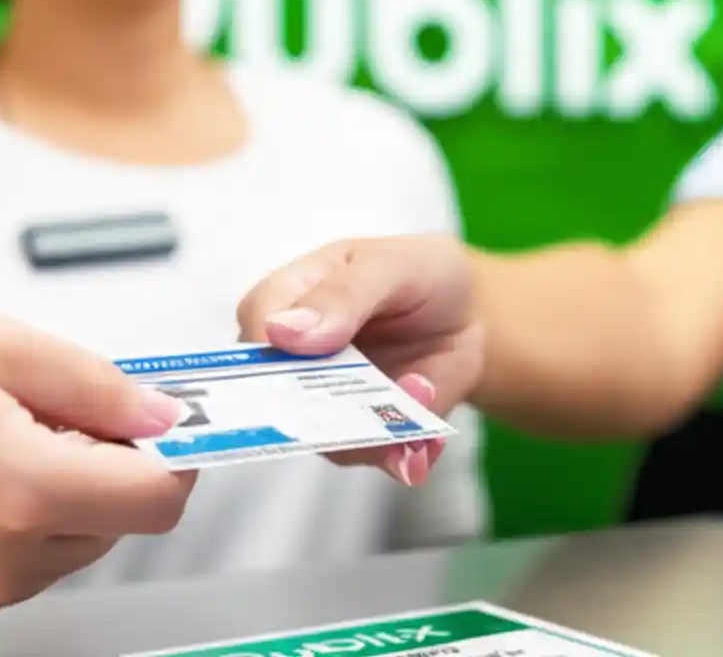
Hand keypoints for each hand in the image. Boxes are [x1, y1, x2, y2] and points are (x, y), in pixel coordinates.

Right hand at [0, 296, 195, 628]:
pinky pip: (16, 564)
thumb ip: (97, 386)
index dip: (178, 458)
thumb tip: (161, 414)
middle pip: (117, 524)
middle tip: (64, 410)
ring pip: (70, 546)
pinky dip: (17, 520)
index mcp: (22, 492)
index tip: (174, 427)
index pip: (159, 500)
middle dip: (111, 466)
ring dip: (63, 493)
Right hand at [237, 236, 482, 484]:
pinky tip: (428, 441)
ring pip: (329, 440)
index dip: (271, 358)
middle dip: (330, 415)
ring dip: (377, 440)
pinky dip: (404, 454)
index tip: (315, 364)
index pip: (255, 334)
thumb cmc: (418, 274)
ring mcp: (327, 401)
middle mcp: (294, 360)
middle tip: (383, 406)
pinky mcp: (364, 432)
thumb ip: (341, 295)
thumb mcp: (391, 266)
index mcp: (286, 300)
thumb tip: (282, 332)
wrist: (467, 314)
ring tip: (420, 414)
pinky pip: (373, 456)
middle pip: (283, 402)